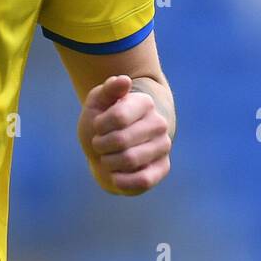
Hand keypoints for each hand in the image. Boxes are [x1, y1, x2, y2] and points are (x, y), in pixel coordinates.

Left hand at [77, 74, 171, 195]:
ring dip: (109, 162)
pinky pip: (142, 180)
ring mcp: (163, 146)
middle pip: (121, 140)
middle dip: (101, 145)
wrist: (105, 151)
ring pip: (130, 160)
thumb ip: (108, 90)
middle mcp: (159, 123)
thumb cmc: (100, 125)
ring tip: (108, 157)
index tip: (97, 126)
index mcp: (144, 102)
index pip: (118, 117)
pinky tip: (115, 175)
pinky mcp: (163, 168)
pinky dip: (121, 180)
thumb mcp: (97, 103)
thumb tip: (124, 80)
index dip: (100, 126)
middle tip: (99, 144)